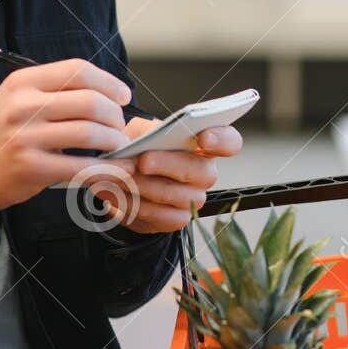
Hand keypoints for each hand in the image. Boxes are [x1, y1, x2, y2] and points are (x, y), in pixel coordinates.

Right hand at [0, 59, 131, 210]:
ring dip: (115, 142)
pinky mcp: (31, 167)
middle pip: (89, 101)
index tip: (124, 96)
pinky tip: (118, 170)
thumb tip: (108, 94)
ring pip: (89, 133)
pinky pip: (81, 166)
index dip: (109, 82)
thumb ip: (55, 91)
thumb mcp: (17, 99)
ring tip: (121, 147)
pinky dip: (107, 169)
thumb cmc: (1, 133)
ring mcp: (26, 137)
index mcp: (23, 82)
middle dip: (115, 116)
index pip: (78, 70)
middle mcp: (23, 105)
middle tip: (122, 128)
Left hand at [90, 118, 243, 234]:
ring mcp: (194, 198)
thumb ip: (143, 131)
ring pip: (179, 196)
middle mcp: (205, 172)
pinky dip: (137, 206)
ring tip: (120, 178)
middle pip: (203, 172)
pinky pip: (163, 216)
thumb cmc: (135, 147)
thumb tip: (145, 140)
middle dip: (170, 165)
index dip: (222, 139)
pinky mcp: (178, 218)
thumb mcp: (137, 130)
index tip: (204, 137)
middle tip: (143, 161)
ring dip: (146, 187)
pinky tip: (118, 195)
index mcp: (203, 144)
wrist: (120, 179)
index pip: (230, 142)